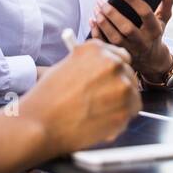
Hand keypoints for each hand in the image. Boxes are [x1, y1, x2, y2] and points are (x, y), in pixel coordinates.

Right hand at [0, 41, 139, 172]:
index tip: (110, 80)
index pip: (120, 57)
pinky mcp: (125, 110)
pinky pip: (130, 113)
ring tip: (97, 114)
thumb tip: (106, 74)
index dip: (114, 71)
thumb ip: (89, 66)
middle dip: (118, 88)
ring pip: (133, 95)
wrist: (39, 123)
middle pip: (129, 75)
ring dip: (121, 104)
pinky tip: (99, 123)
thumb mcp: (66, 67)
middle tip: (103, 101)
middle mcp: (112, 63)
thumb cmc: (47, 97)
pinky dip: (119, 119)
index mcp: (96, 49)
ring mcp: (122, 86)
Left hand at [89, 0, 172, 80]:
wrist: (151, 60)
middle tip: (101, 0)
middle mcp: (143, 42)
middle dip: (112, 13)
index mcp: (155, 29)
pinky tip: (92, 20)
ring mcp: (131, 51)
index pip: (145, 12)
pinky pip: (105, 45)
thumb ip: (167, 1)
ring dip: (103, 22)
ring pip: (115, 38)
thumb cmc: (155, 33)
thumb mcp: (163, 19)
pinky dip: (97, 33)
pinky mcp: (119, 55)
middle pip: (127, 28)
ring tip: (96, 8)